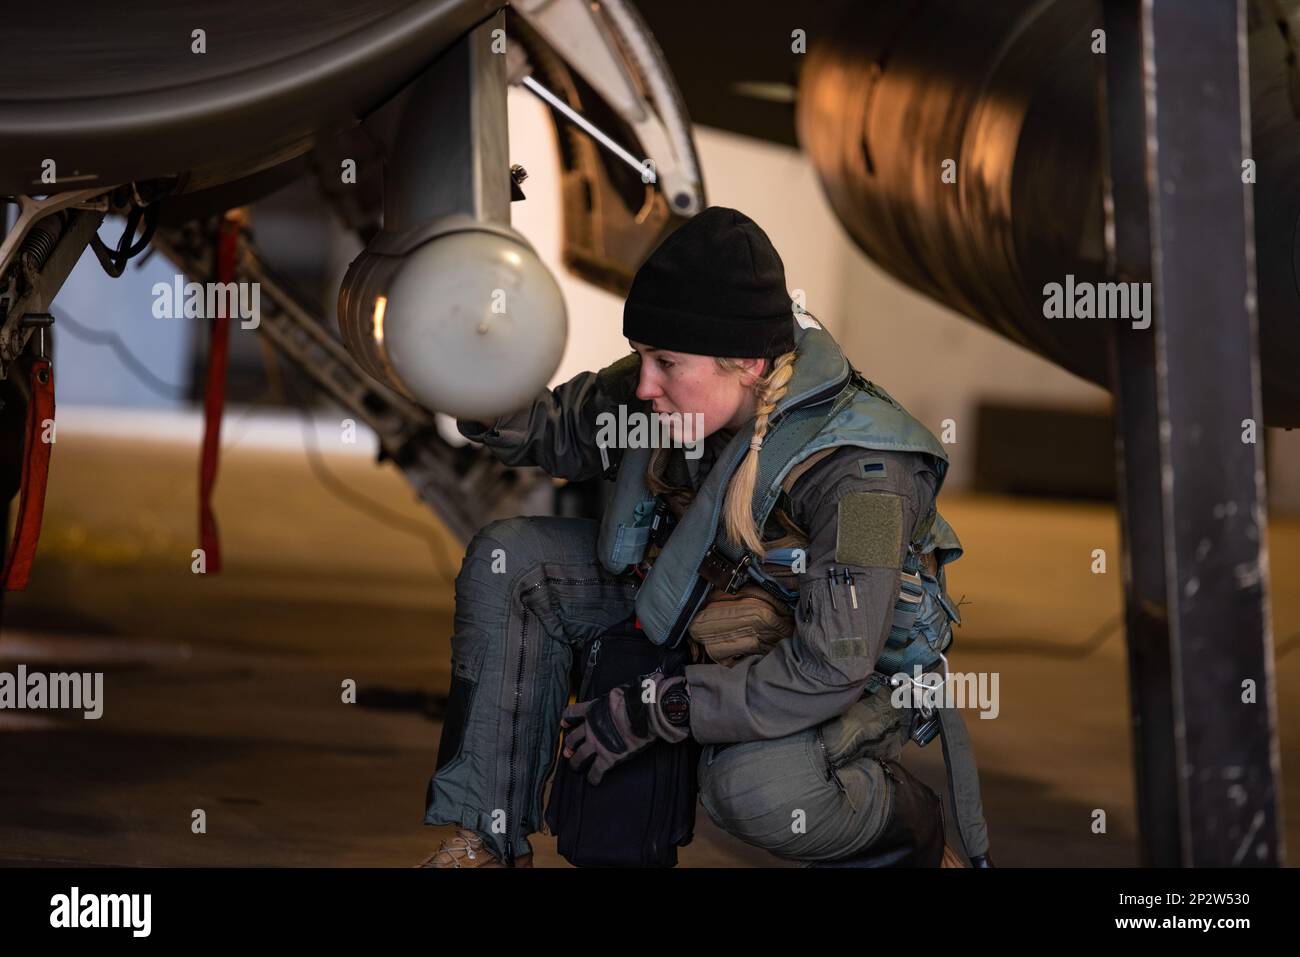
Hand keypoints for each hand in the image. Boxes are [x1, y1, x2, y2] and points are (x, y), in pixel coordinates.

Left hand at [560, 671, 690, 785]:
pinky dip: (593, 777)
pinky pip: (596, 771)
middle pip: (572, 738)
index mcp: (592, 709)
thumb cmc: (635, 699)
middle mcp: (590, 728)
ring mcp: (597, 744)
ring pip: (579, 756)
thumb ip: (613, 697)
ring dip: (575, 763)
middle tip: (569, 750)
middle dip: (569, 745)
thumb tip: (621, 691)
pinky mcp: (607, 758)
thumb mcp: (619, 692)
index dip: (566, 718)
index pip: (572, 713)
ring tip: (576, 767)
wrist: (644, 713)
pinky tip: (593, 780)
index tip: (564, 723)